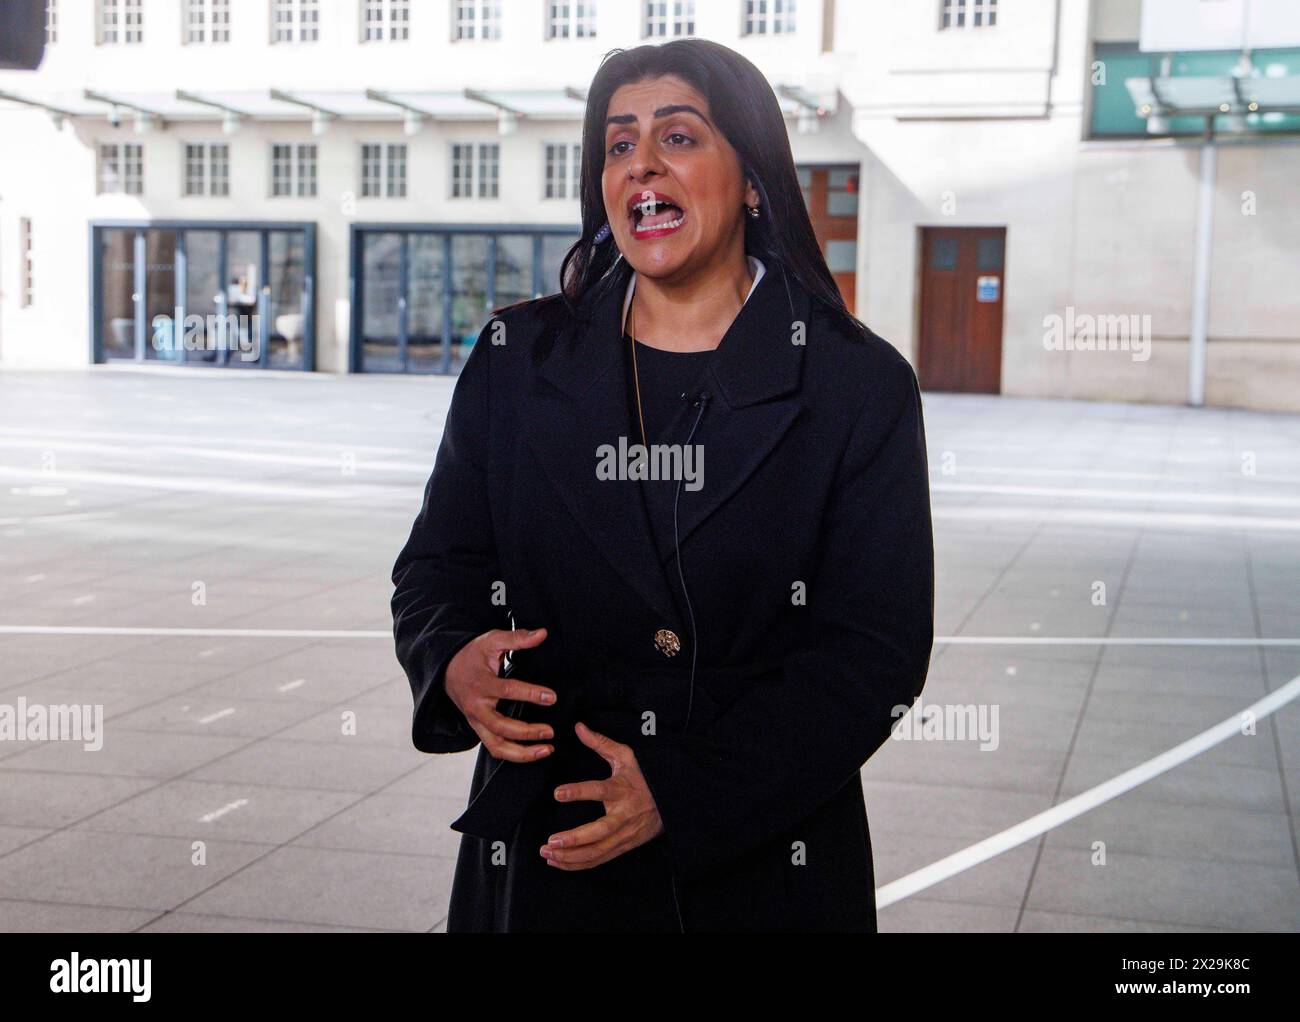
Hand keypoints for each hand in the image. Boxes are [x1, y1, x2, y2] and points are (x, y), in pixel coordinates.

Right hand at [443, 626, 556, 762]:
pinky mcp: (479, 730)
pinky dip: (514, 755)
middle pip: (500, 726)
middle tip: (550, 731)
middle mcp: (476, 707)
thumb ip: (517, 639)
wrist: (447, 670)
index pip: (507, 691)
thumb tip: (542, 634)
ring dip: (522, 753)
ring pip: (496, 746)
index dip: (530, 694)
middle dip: (527, 731)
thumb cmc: (474, 655)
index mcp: (481, 683)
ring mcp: (476, 722)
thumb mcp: (492, 640)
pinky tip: (534, 753)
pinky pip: (495, 748)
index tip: (552, 697)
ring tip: (547, 749)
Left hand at [540, 722, 663, 869]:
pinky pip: (599, 860)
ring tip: (548, 854)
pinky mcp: (624, 847)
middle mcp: (624, 815)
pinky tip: (559, 862)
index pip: (599, 790)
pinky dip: (578, 864)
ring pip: (597, 852)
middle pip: (599, 832)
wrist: (673, 802)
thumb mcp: (626, 756)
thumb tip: (578, 727)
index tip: (557, 793)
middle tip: (551, 841)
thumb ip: (600, 743)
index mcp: (622, 790)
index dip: (578, 792)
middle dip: (574, 839)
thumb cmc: (644, 777)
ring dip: (571, 856)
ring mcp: (624, 835)